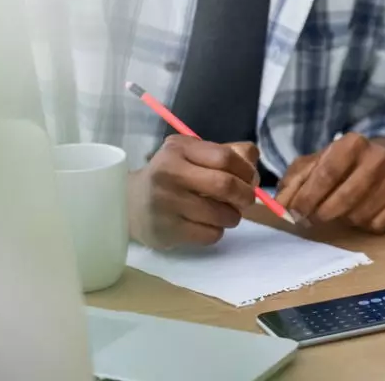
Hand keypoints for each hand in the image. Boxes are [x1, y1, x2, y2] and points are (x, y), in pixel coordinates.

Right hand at [127, 136, 260, 248]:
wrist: (130, 203)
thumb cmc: (172, 176)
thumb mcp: (192, 154)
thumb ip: (226, 155)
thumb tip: (254, 173)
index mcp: (179, 148)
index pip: (225, 157)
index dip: (246, 170)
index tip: (250, 179)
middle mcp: (169, 173)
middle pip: (225, 185)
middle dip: (245, 195)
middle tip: (246, 201)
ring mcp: (166, 203)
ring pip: (221, 214)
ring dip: (232, 216)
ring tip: (225, 213)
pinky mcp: (166, 230)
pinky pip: (210, 234)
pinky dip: (217, 231)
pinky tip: (206, 225)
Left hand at [275, 133, 384, 233]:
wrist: (378, 161)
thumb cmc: (339, 165)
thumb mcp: (312, 165)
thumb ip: (293, 183)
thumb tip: (281, 206)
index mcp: (352, 143)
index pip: (327, 173)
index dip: (308, 197)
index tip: (296, 212)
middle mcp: (379, 156)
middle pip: (345, 197)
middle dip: (323, 213)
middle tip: (313, 218)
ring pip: (361, 214)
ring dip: (344, 219)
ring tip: (339, 210)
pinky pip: (379, 224)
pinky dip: (365, 225)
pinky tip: (361, 212)